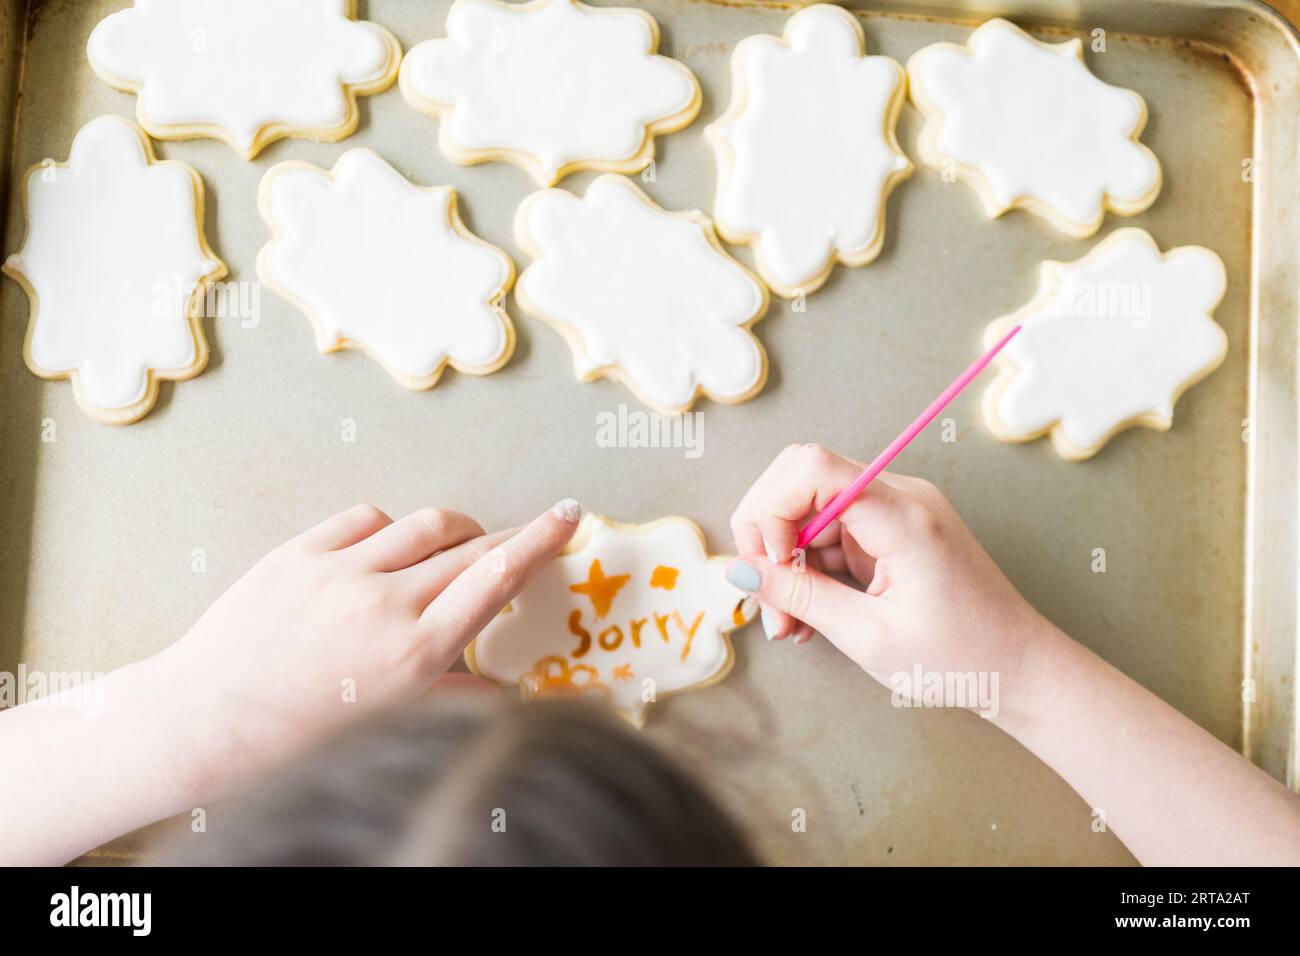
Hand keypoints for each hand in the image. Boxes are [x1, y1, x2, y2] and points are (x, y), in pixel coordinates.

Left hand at [154, 498, 582, 803]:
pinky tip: (387, 551)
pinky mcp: (300, 552)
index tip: (569, 514)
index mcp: (415, 654)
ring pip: (425, 523)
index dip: (541, 539)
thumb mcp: (389, 721)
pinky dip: (390, 529)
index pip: (497, 577)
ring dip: (452, 529)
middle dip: (507, 536)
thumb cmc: (302, 736)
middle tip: (526, 533)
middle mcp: (384, 605)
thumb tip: (502, 688)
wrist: (208, 720)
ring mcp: (340, 572)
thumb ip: (451, 693)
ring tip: (454, 545)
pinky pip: (367, 518)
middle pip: (470, 545)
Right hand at [727, 444, 1054, 721]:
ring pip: (808, 508)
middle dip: (768, 534)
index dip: (770, 508)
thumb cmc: (961, 659)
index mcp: (904, 515)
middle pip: (801, 477)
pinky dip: (808, 568)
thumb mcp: (869, 636)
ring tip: (790, 625)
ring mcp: (896, 510)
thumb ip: (800, 596)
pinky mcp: (892, 530)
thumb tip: (737, 568)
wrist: (1020, 671)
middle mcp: (900, 497)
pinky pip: (829, 531)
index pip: (810, 467)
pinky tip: (808, 616)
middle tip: (766, 598)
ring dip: (785, 561)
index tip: (768, 565)